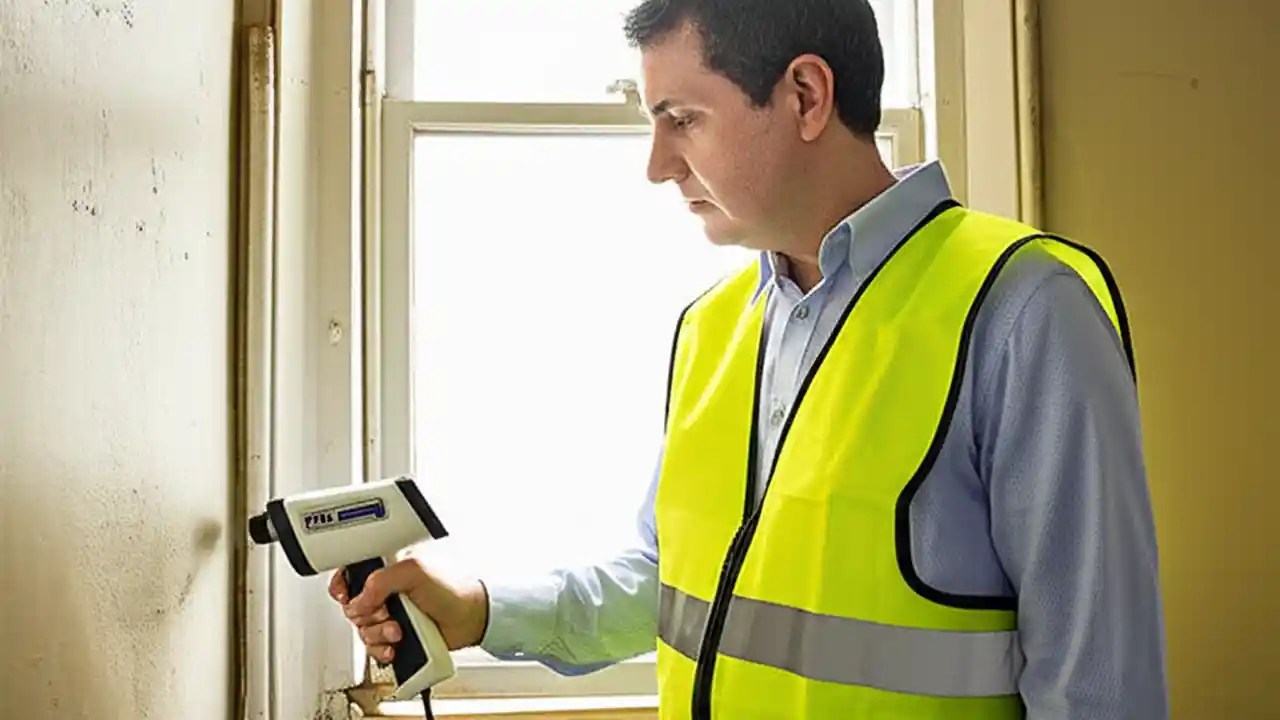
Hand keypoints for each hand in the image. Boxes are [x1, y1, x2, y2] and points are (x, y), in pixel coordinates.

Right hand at [329, 558, 488, 663]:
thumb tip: (360, 600)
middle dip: (367, 615)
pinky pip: (374, 648)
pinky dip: (381, 649)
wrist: (470, 619)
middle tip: (387, 612)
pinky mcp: (395, 636)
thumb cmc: (451, 589)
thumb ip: (380, 580)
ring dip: (378, 633)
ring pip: (363, 629)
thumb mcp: (414, 571)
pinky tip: (395, 645)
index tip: (347, 595)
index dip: (343, 586)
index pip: (350, 573)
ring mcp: (390, 614)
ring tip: (398, 630)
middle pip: (353, 607)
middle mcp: (385, 591)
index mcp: (386, 567)